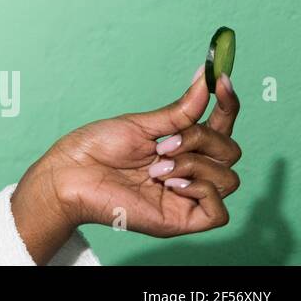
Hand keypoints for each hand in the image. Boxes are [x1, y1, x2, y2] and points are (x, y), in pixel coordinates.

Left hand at [39, 67, 241, 236]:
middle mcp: (189, 172)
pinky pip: (218, 213)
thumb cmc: (97, 148)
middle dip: (200, 140)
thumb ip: (180, 111)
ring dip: (193, 165)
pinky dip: (201, 191)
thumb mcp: (142, 124)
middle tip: (162, 145)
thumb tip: (206, 79)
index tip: (222, 80)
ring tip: (156, 168)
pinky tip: (169, 184)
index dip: (228, 105)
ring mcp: (186, 197)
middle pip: (230, 152)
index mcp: (180, 148)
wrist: (70, 173)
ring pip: (227, 178)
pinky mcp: (180, 220)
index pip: (220, 128)